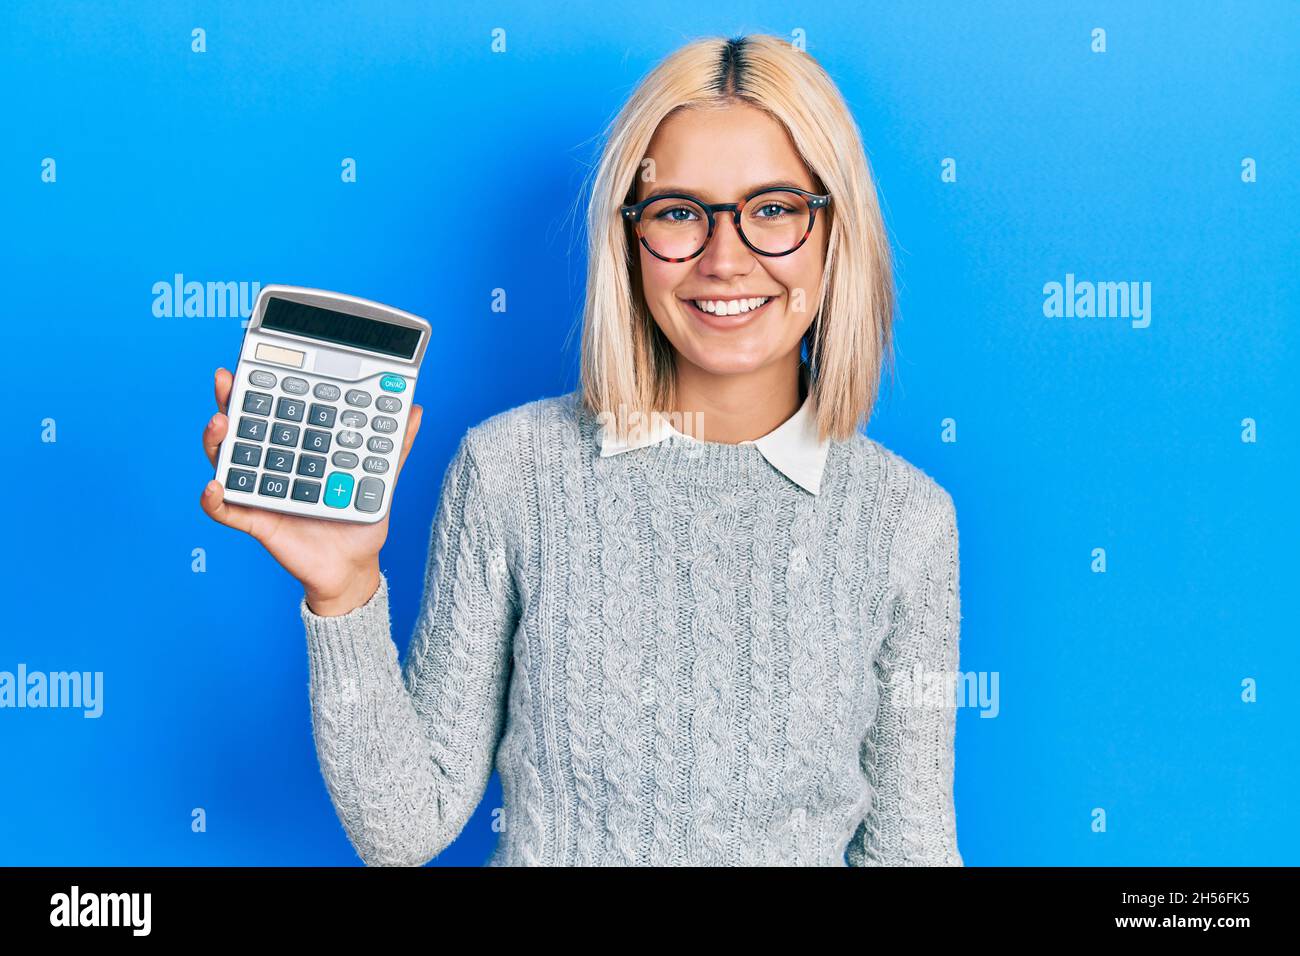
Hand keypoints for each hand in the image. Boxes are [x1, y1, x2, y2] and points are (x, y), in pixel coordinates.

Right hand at [199, 367, 423, 615]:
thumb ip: (394, 447)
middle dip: (229, 401)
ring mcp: (260, 492)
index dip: (259, 387)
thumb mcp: (379, 480)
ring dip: (216, 441)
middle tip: (226, 381)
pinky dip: (213, 500)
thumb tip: (417, 411)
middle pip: (241, 427)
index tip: (251, 363)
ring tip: (220, 423)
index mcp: (298, 449)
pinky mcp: (255, 521)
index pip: (274, 410)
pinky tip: (215, 486)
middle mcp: (272, 465)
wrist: (352, 566)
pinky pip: (226, 510)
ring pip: (226, 461)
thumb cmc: (359, 522)